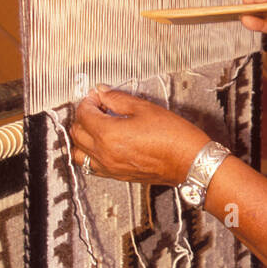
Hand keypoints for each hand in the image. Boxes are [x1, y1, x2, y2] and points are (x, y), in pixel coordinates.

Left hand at [69, 87, 209, 185]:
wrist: (190, 162)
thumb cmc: (173, 137)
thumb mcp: (146, 109)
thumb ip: (118, 99)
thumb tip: (103, 91)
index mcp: (109, 134)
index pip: (84, 114)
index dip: (88, 101)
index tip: (97, 96)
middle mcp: (104, 153)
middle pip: (76, 133)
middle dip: (83, 116)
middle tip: (97, 107)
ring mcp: (109, 167)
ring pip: (78, 153)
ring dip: (82, 137)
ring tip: (95, 127)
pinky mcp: (116, 176)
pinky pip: (90, 166)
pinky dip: (89, 154)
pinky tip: (102, 144)